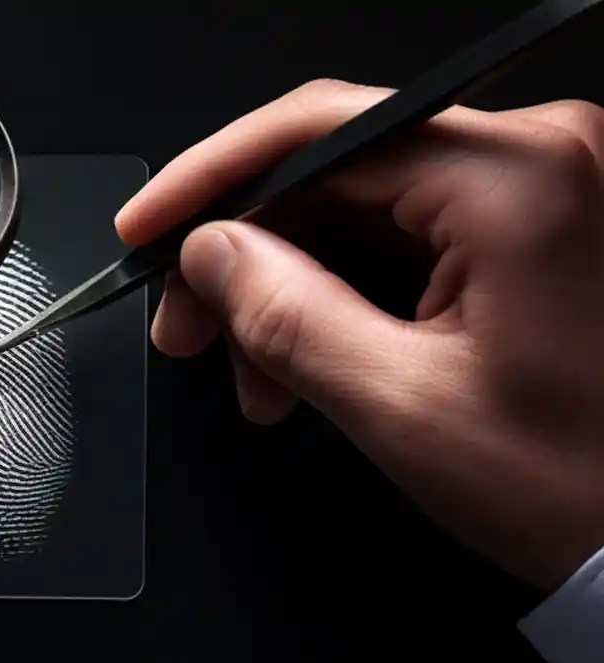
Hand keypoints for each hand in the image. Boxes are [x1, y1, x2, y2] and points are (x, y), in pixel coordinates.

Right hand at [116, 79, 603, 592]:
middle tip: (188, 330)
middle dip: (245, 253)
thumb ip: (288, 315)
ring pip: (355, 207)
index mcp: (515, 178)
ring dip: (287, 286)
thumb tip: (210, 252)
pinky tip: (305, 358)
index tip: (148, 229)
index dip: (211, 180)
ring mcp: (536, 189)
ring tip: (258, 377)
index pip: (319, 131)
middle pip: (331, 170)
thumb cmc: (578, 483)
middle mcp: (534, 158)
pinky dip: (339, 291)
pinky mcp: (530, 225)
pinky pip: (399, 233)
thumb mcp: (401, 405)